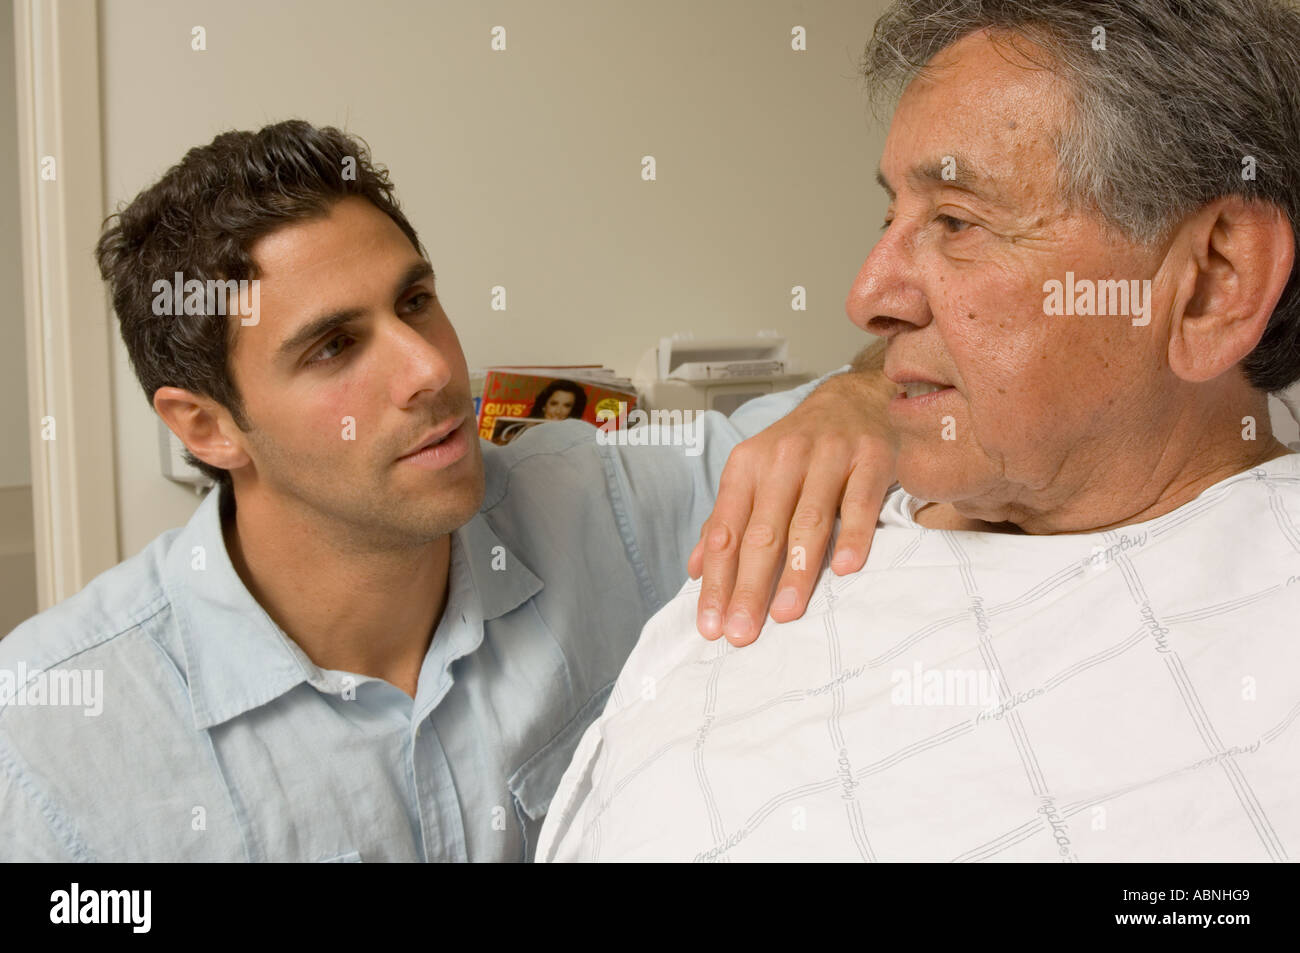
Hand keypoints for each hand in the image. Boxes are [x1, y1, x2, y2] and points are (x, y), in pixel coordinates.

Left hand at [688, 359, 898, 645]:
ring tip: (786, 613)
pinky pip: (859, 502)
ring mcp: (829, 456)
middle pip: (762, 532)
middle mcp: (783, 458)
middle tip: (742, 632)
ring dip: (797, 570)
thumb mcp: (755, 475)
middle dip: (749, 586)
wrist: (855, 399)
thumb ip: (728, 520)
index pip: (725, 531)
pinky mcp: (871, 458)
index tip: (711, 625)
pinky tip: (845, 569)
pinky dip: (853, 535)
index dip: (716, 581)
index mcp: (747, 466)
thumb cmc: (800, 449)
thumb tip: (696, 570)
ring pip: (808, 520)